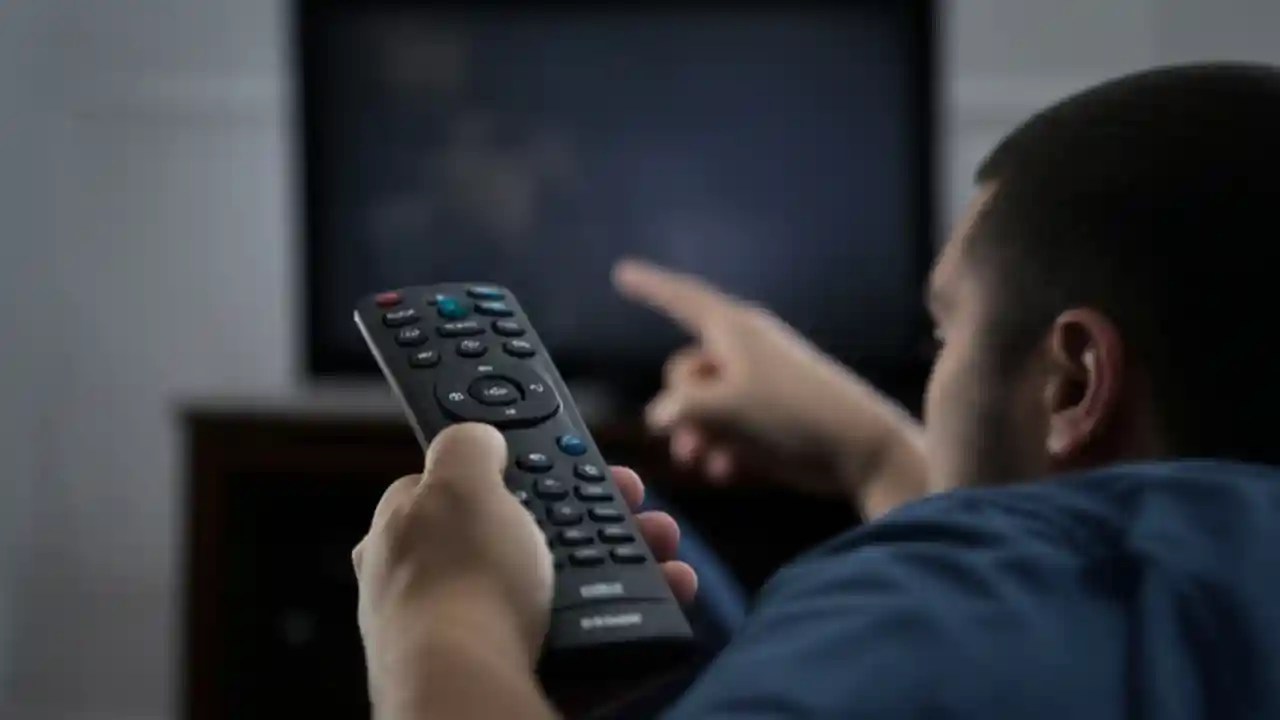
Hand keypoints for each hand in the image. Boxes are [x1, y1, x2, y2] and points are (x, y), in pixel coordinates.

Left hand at [352, 423, 696, 716]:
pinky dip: (633, 615)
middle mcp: (436, 589)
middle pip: (526, 535)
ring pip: (567, 585)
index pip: (458, 489)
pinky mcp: (524, 676)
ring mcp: (479, 635)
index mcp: (404, 537)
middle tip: (632, 499)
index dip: (517, 466)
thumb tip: (482, 437)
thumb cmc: (456, 583)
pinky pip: (590, 637)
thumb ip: (469, 443)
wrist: (469, 691)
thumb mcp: (458, 479)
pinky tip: (666, 592)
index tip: (565, 458)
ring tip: (663, 547)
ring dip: (627, 558)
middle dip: (590, 512)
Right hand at [613, 258, 927, 515]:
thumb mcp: (723, 408)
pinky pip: (727, 424)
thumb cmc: (794, 417)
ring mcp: (758, 382)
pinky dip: (721, 446)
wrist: (861, 450)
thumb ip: (679, 407)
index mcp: (734, 328)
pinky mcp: (770, 413)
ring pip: (703, 404)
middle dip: (679, 409)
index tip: (622, 272)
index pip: (680, 297)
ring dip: (698, 435)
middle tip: (693, 440)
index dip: (648, 285)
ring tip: (707, 462)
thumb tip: (661, 416)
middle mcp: (744, 348)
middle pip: (684, 370)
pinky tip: (728, 470)